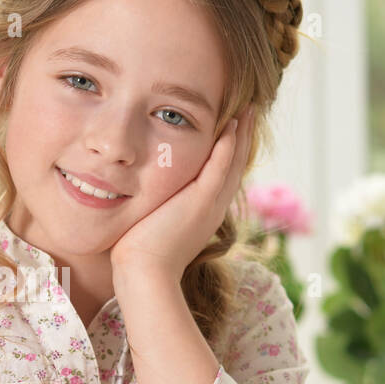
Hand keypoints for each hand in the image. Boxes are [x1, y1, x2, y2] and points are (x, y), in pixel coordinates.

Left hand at [110, 104, 256, 282]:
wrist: (144, 274)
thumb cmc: (138, 256)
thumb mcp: (150, 224)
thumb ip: (153, 207)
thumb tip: (135, 194)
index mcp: (203, 212)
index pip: (221, 174)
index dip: (229, 150)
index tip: (232, 126)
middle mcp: (213, 208)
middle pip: (234, 165)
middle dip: (242, 136)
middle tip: (250, 110)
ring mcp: (210, 205)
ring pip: (232, 162)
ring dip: (241, 134)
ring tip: (248, 109)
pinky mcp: (201, 202)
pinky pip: (219, 168)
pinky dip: (227, 147)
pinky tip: (231, 125)